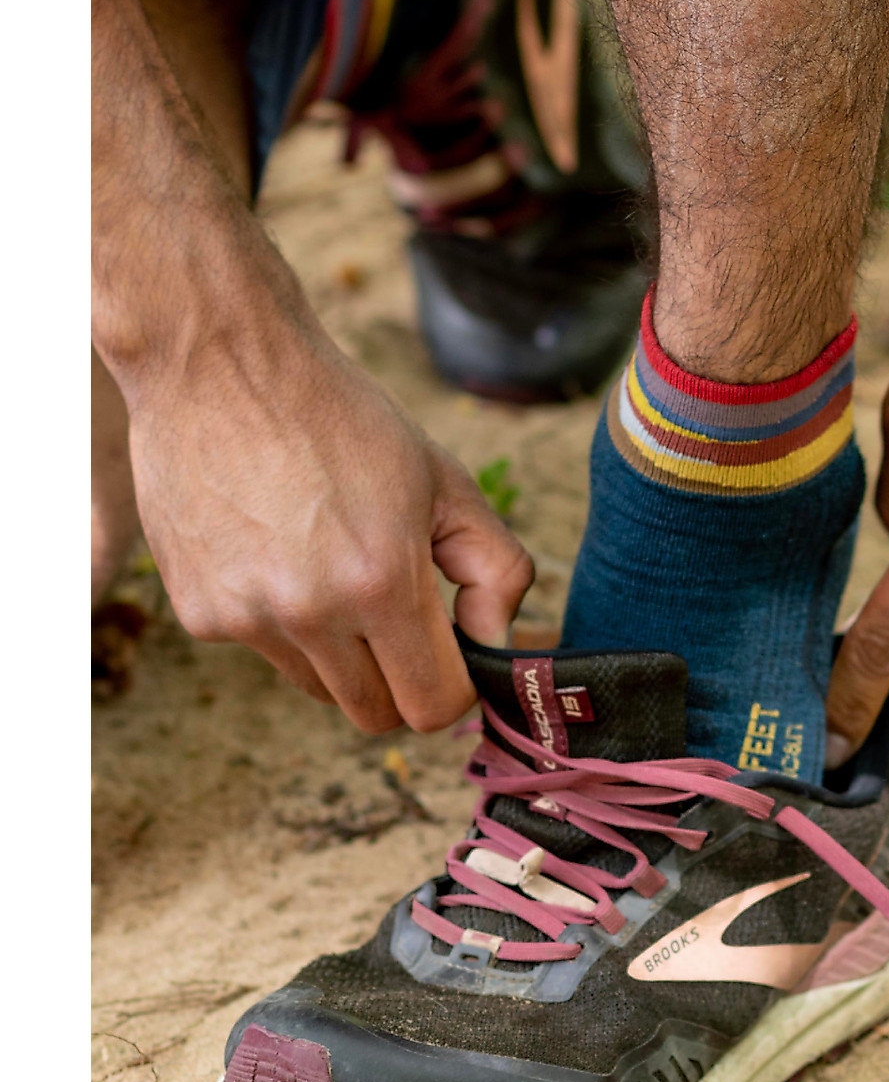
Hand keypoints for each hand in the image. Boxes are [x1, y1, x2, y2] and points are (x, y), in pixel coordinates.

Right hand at [129, 336, 532, 733]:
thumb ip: (496, 569)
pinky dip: (283, 624)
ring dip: (341, 655)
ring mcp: (247, 619)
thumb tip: (497, 640)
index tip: (450, 653)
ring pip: (319, 689)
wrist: (224, 366)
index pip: (434, 707)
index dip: (454, 688)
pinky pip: (265, 653)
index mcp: (382, 583)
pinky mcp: (198, 614)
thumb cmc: (345, 420)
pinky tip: (278, 553)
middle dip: (401, 681)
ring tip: (333, 570)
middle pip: (376, 715)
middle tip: (400, 621)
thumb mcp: (447, 481)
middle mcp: (310, 613)